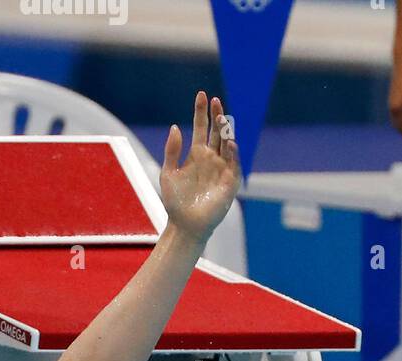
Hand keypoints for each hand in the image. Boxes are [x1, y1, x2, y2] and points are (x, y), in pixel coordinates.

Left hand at [159, 92, 240, 245]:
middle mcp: (211, 157)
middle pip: (216, 131)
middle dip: (216, 116)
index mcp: (196, 153)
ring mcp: (222, 167)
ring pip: (227, 143)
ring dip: (225, 130)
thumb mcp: (168, 173)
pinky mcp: (230, 180)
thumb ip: (172, 151)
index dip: (201, 111)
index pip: (201, 127)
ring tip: (221, 118)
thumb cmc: (175, 201)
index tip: (201, 95)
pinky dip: (233, 153)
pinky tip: (229, 143)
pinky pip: (234, 163)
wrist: (184, 224)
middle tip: (215, 100)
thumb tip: (174, 127)